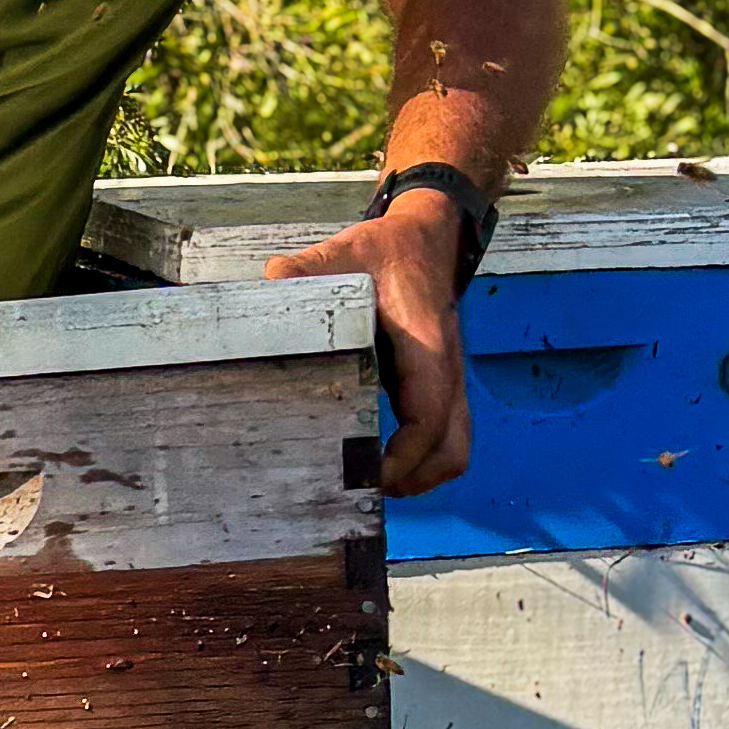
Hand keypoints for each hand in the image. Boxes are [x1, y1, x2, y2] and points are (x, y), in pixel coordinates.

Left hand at [261, 201, 474, 495]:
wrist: (426, 241)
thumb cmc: (389, 252)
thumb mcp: (348, 252)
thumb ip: (309, 269)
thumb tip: (274, 281)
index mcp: (427, 347)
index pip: (429, 419)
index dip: (403, 458)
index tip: (367, 475)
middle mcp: (445, 372)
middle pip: (450, 451)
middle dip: (411, 480)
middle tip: (361, 488)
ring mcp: (447, 384)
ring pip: (454, 451)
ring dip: (420, 477)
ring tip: (371, 484)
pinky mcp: (439, 390)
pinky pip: (446, 439)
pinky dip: (421, 461)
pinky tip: (380, 462)